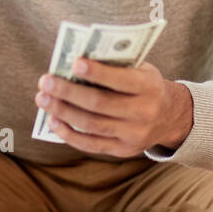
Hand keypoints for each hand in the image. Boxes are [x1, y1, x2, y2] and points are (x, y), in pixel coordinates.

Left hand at [34, 58, 192, 156]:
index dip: (97, 72)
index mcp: (149, 87)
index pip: (121, 80)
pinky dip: (68, 133)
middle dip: (68, 92)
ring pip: (91, 125)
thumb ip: (115, 65)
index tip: (74, 63)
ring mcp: (133, 135)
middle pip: (100, 104)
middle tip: (45, 81)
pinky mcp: (122, 150)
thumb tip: (74, 62)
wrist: (170, 117)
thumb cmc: (144, 85)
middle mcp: (144, 113)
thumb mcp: (140, 69)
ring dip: (62, 111)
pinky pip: (91, 144)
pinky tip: (52, 120)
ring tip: (42, 98)